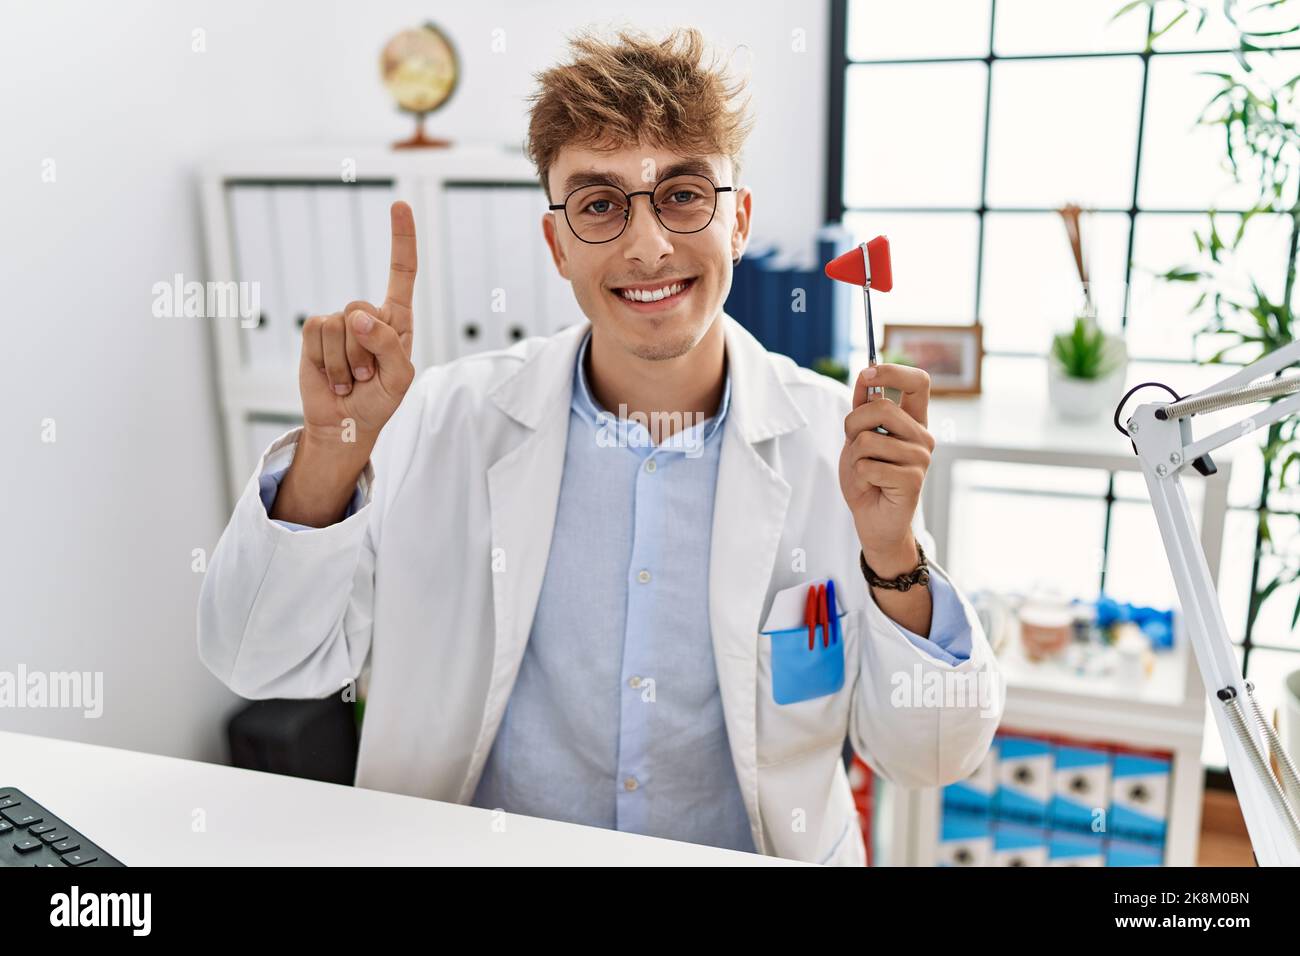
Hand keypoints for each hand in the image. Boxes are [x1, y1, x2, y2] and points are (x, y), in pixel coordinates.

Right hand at [298, 201, 417, 446]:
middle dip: (367, 350)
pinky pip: (317, 332)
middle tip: (369, 375)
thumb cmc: (379, 401)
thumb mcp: (400, 378)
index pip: (402, 273)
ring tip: (353, 379)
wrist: (346, 424)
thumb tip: (358, 316)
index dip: (401, 239)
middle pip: (363, 307)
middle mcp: (368, 316)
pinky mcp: (314, 334)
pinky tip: (334, 377)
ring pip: (340, 324)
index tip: (399, 204)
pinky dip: (327, 362)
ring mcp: (339, 324)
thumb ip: (388, 344)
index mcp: (397, 320)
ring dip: (347, 362)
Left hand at [838, 364, 934, 572]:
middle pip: (882, 407)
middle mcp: (922, 437)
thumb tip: (865, 376)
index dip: (892, 372)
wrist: (873, 519)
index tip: (867, 374)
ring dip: (854, 457)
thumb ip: (863, 409)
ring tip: (865, 472)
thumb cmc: (867, 478)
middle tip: (854, 445)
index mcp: (913, 421)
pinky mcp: (912, 481)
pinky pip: (868, 466)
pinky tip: (871, 486)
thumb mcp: (859, 437)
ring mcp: (921, 459)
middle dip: (853, 424)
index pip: (918, 382)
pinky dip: (859, 476)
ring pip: (868, 440)